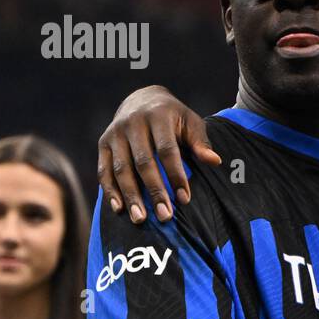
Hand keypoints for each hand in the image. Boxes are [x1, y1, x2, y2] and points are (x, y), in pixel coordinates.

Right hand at [97, 86, 220, 223]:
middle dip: (154, 191)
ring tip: (141, 218)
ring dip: (130, 196)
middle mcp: (133, 123)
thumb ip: (200, 142)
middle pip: (143, 162)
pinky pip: (104, 169)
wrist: (142, 100)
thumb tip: (215, 161)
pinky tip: (119, 209)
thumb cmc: (173, 117)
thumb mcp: (190, 122)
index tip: (184, 199)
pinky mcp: (103, 143)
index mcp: (158, 116)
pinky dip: (110, 190)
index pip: (167, 150)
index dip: (175, 175)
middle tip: (164, 216)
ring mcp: (115, 133)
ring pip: (121, 169)